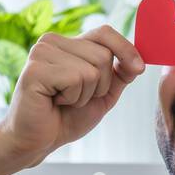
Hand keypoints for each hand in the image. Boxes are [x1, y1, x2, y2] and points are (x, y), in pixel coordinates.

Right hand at [0, 25, 144, 166]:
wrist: (37, 142)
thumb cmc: (65, 118)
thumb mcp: (101, 94)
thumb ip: (119, 75)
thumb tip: (139, 60)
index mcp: (66, 43)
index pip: (104, 32)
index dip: (126, 49)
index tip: (139, 69)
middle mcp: (51, 41)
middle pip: (103, 54)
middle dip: (100, 85)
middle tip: (75, 98)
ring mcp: (41, 53)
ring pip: (93, 69)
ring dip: (85, 94)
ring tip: (63, 101)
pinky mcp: (35, 70)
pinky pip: (76, 78)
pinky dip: (72, 98)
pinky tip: (54, 102)